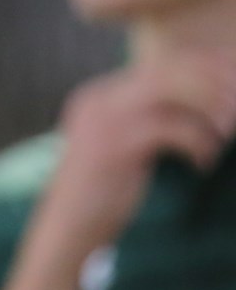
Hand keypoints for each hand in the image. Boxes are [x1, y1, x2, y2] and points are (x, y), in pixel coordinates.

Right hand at [6, 49, 235, 289]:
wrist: (70, 223)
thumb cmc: (103, 189)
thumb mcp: (118, 143)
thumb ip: (140, 118)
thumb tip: (191, 104)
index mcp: (101, 94)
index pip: (159, 65)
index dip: (200, 70)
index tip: (230, 84)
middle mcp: (100, 98)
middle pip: (166, 71)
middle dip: (210, 85)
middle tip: (235, 111)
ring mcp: (105, 119)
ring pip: (170, 91)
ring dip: (207, 111)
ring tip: (225, 134)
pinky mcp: (116, 144)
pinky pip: (172, 129)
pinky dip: (199, 143)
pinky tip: (203, 164)